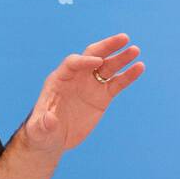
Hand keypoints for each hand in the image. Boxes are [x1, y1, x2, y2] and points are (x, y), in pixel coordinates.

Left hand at [22, 33, 143, 153]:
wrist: (53, 140)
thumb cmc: (42, 133)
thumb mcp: (40, 131)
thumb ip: (43, 124)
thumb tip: (50, 119)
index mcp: (58, 80)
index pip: (72, 63)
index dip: (85, 61)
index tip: (98, 61)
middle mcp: (76, 78)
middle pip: (92, 56)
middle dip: (106, 47)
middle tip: (123, 38)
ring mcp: (90, 86)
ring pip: (107, 67)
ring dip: (121, 58)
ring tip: (135, 50)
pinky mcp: (102, 97)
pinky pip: (117, 83)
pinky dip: (128, 75)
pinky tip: (139, 67)